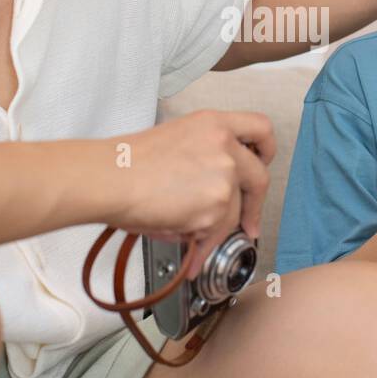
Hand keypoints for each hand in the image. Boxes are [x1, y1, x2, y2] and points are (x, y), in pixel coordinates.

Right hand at [107, 110, 274, 277]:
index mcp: (214, 124)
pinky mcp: (216, 207)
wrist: (110, 178)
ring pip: (234, 212)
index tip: (263, 164)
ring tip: (191, 238)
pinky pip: (216, 234)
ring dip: (214, 230)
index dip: (266, 149)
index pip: (261, 128)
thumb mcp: (176, 138)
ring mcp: (223, 176)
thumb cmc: (127, 162)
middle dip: (255, 206)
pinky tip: (190, 254)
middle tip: (249, 223)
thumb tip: (214, 185)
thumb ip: (205, 154)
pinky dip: (204, 247)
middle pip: (259, 177)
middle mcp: (224, 146)